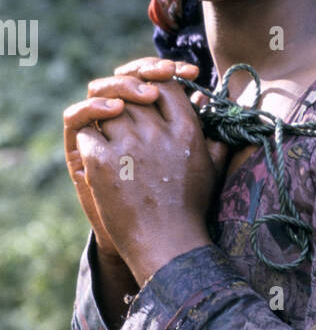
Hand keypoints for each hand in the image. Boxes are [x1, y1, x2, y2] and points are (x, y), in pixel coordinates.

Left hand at [63, 61, 196, 260]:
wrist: (168, 245)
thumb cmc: (191, 209)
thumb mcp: (211, 169)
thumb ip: (215, 136)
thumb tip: (212, 109)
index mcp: (186, 130)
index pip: (164, 84)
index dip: (152, 83)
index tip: (146, 96)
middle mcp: (157, 133)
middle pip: (133, 95)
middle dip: (126, 103)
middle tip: (124, 119)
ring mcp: (128, 146)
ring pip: (107, 112)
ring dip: (106, 122)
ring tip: (112, 141)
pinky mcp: (102, 163)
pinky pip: (86, 134)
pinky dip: (89, 141)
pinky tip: (97, 156)